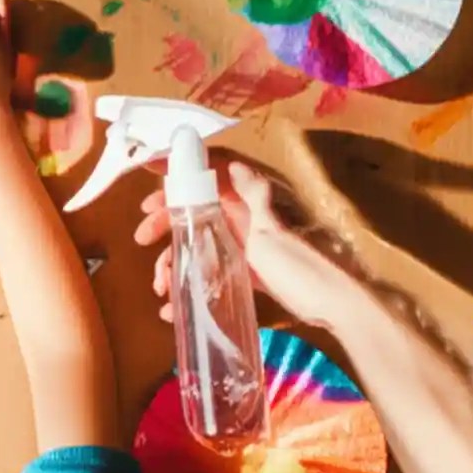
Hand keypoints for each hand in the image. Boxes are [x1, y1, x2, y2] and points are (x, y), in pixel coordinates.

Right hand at [134, 161, 347, 326]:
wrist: (330, 308)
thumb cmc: (300, 270)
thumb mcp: (271, 232)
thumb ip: (254, 198)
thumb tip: (234, 164)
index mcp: (244, 209)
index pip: (204, 183)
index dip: (176, 179)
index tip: (149, 179)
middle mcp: (238, 225)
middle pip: (192, 216)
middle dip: (164, 225)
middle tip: (142, 237)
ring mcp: (238, 251)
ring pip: (195, 249)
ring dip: (173, 265)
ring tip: (161, 287)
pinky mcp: (240, 276)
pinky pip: (206, 276)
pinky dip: (188, 289)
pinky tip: (172, 307)